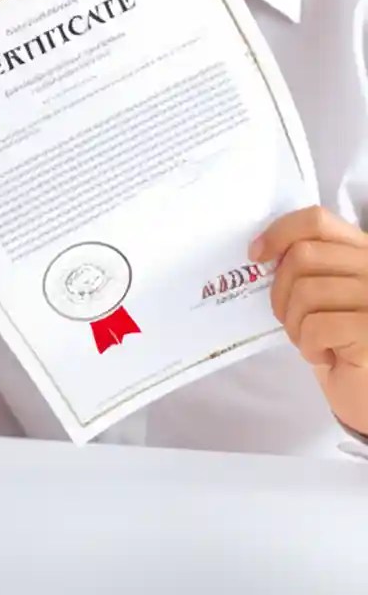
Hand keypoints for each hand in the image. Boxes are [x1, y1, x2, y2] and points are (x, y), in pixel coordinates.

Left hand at [251, 206, 367, 433]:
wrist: (366, 393)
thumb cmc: (340, 344)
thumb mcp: (322, 298)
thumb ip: (306, 269)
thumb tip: (260, 253)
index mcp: (362, 252)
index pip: (317, 221)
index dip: (279, 232)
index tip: (256, 256)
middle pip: (302, 257)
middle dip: (281, 293)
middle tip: (291, 321)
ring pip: (305, 292)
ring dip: (294, 325)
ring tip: (311, 341)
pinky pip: (315, 326)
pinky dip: (308, 346)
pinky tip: (325, 355)